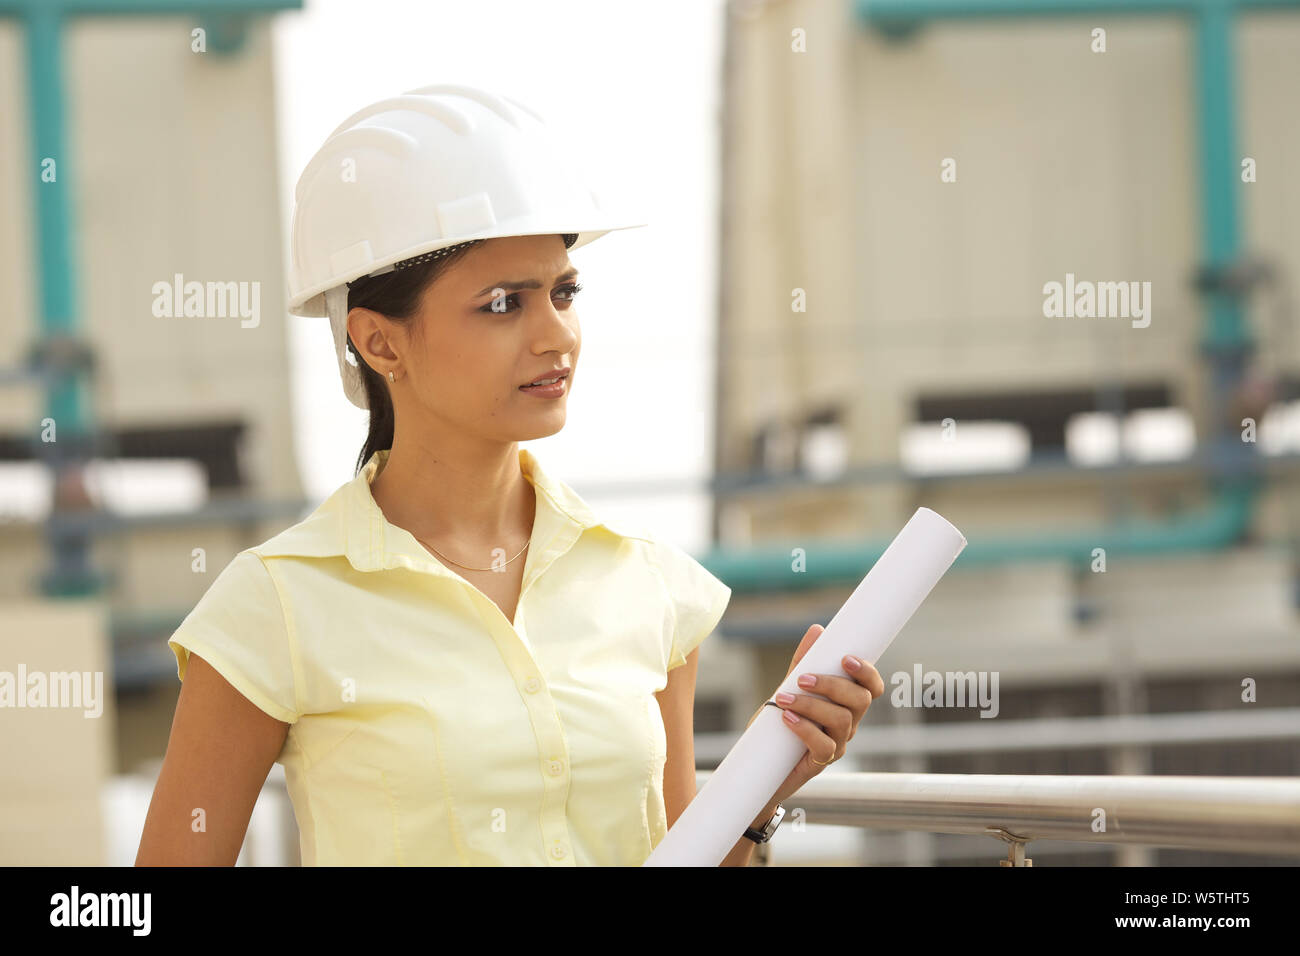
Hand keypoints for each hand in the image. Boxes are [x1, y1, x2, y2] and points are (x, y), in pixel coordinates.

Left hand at [748, 624, 884, 805]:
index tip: (846, 659)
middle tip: (803, 678)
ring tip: (784, 698)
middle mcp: (848, 724)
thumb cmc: (779, 725)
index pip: (872, 687)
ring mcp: (837, 744)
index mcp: (846, 704)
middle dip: (833, 685)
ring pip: (841, 720)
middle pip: (860, 701)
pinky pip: (823, 745)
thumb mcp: (790, 688)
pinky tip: (786, 718)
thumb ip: (803, 663)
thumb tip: (817, 630)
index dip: (867, 672)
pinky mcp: (820, 762)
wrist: (761, 766)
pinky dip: (805, 728)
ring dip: (812, 705)